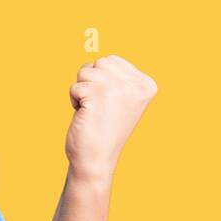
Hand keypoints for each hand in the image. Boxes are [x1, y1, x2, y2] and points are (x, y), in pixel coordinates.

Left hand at [65, 54, 157, 180]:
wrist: (96, 160)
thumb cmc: (105, 128)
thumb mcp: (122, 99)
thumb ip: (118, 77)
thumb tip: (102, 60)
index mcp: (147, 85)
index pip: (112, 60)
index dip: (102, 80)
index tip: (110, 103)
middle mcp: (135, 86)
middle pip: (99, 63)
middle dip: (91, 83)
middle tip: (99, 107)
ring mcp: (117, 90)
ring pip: (85, 71)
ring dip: (82, 92)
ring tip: (93, 112)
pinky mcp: (96, 96)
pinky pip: (75, 86)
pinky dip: (74, 101)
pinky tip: (85, 117)